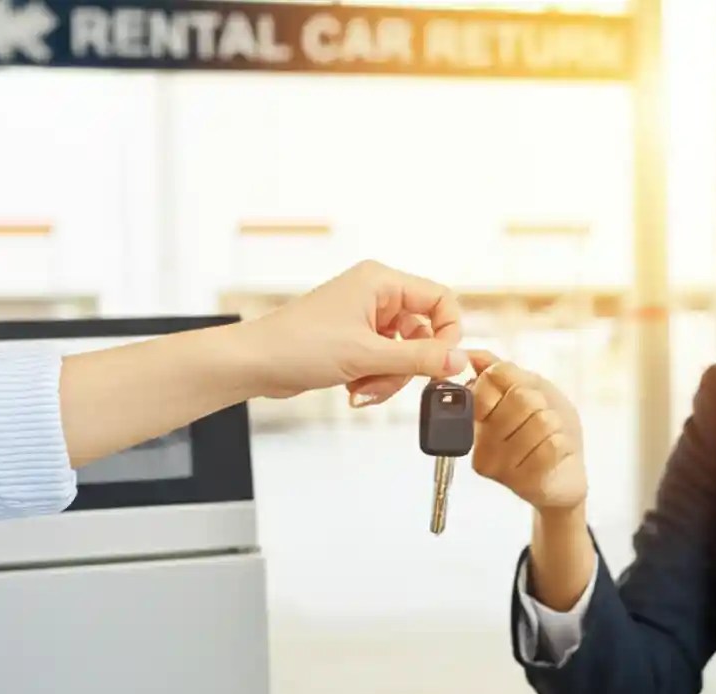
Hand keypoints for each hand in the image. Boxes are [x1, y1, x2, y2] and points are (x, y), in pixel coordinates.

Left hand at [247, 260, 467, 402]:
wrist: (255, 363)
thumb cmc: (298, 345)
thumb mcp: (368, 356)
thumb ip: (419, 359)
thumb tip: (459, 360)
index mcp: (381, 281)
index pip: (440, 300)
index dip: (448, 333)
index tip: (442, 364)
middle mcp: (376, 294)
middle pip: (423, 332)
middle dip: (409, 365)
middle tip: (389, 381)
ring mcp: (365, 318)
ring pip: (404, 353)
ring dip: (390, 378)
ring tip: (363, 389)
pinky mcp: (355, 339)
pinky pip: (385, 362)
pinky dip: (375, 380)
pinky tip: (354, 390)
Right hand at [467, 351, 586, 511]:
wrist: (566, 475)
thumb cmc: (549, 429)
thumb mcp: (531, 389)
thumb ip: (501, 370)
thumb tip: (469, 353)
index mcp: (476, 416)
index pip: (486, 382)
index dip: (513, 382)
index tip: (519, 394)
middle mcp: (479, 442)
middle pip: (519, 397)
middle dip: (541, 403)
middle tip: (540, 420)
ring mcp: (498, 465)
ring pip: (540, 421)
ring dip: (555, 425)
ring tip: (548, 438)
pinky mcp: (520, 482)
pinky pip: (552, 445)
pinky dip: (562, 444)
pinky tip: (554, 454)